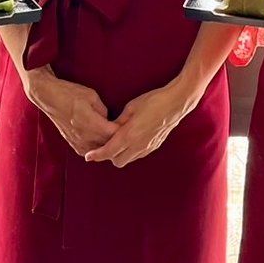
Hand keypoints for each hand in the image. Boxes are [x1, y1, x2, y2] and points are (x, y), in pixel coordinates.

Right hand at [25, 66, 117, 155]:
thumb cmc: (70, 93)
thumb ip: (103, 111)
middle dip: (117, 140)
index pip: (113, 134)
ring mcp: (77, 141)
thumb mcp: (92, 96)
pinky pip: (88, 151)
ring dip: (107, 146)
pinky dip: (96, 148)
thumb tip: (109, 120)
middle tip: (126, 134)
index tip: (130, 126)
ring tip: (115, 139)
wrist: (49, 97)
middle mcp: (84, 135)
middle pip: (107, 145)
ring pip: (98, 151)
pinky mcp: (71, 143)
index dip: (123, 131)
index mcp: (90, 122)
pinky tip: (101, 142)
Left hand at [83, 78, 198, 167]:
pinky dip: (131, 152)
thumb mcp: (131, 107)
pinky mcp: (155, 146)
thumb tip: (111, 129)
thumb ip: (119, 121)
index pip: (109, 151)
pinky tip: (131, 140)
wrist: (175, 103)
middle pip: (117, 161)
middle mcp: (138, 145)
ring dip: (121, 154)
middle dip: (109, 156)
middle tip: (104, 145)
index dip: (97, 155)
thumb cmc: (153, 101)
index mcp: (130, 134)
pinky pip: (138, 155)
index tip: (88, 156)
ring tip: (118, 141)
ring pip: (128, 160)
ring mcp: (148, 147)